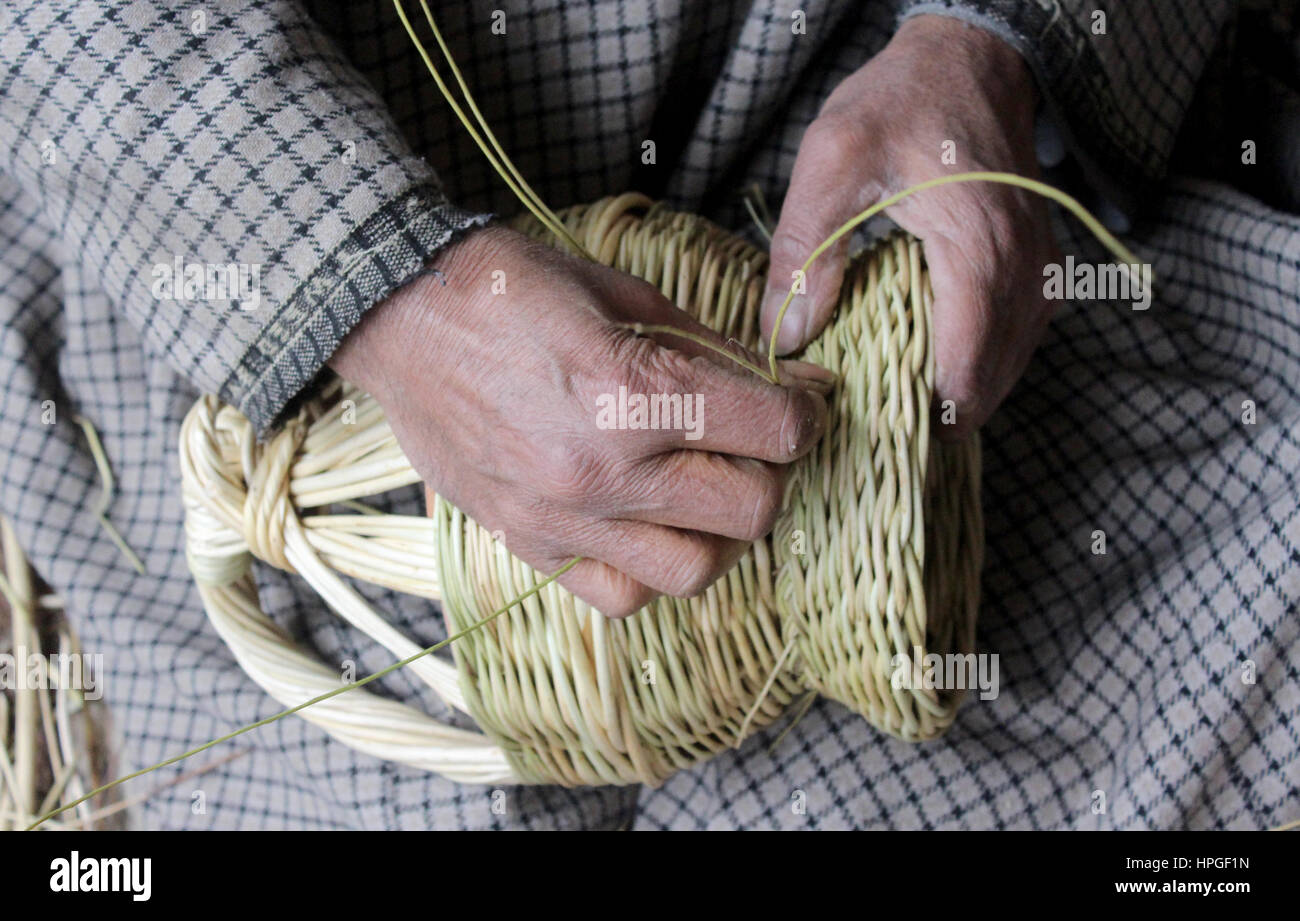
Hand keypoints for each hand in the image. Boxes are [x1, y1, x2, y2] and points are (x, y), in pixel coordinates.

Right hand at [330, 224, 831, 616]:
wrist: (396, 316)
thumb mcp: (622, 292)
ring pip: (695, 571)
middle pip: (752, 510)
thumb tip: (781, 382)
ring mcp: (562, 519)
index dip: (808, 412)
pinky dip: (650, 568)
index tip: (805, 401)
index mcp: (632, 393)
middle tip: (755, 441)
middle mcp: (603, 471)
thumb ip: (710, 349)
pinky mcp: (527, 542)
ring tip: (704, 488)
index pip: (774, 431)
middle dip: (773, 471)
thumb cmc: (507, 289)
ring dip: (719, 531)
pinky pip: (619, 595)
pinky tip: (646, 522)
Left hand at [760, 14, 1059, 438]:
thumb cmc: (902, 102)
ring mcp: (1041, 276)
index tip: (863, 429)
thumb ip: (806, 249)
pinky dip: (971, 364)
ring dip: (951, 394)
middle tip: (865, 421)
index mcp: (980, 254)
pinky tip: (919, 359)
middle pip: (986, 389)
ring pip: (1002, 374)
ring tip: (886, 396)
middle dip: (929, 416)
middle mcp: (1027, 275)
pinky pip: (1011, 345)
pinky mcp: (1038, 273)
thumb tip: (785, 335)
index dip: (916, 417)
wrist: (970, 58)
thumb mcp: (832, 161)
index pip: (963, 376)